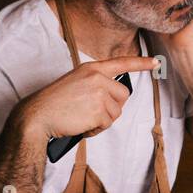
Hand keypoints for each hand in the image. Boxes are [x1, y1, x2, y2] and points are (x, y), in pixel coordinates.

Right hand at [18, 56, 159, 140]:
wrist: (37, 116)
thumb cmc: (53, 103)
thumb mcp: (75, 83)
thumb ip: (94, 84)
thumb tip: (113, 98)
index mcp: (91, 69)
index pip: (121, 63)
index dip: (140, 63)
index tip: (155, 62)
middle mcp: (97, 78)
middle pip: (123, 95)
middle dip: (112, 107)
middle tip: (92, 112)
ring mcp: (99, 93)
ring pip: (116, 112)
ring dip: (102, 120)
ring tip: (82, 118)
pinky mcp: (98, 110)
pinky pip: (107, 124)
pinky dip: (96, 129)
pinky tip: (81, 125)